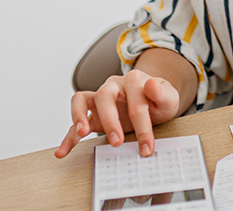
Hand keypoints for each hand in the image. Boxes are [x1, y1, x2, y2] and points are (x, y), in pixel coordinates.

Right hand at [54, 70, 181, 158]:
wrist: (153, 101)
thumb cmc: (159, 100)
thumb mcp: (169, 97)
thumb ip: (163, 92)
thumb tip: (151, 85)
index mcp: (133, 80)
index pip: (136, 102)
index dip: (142, 127)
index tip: (147, 147)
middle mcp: (113, 86)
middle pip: (104, 96)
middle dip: (110, 120)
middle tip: (117, 142)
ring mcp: (100, 99)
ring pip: (81, 101)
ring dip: (78, 116)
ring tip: (81, 132)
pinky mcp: (92, 114)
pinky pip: (76, 121)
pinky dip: (68, 137)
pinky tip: (63, 151)